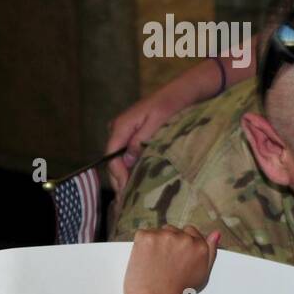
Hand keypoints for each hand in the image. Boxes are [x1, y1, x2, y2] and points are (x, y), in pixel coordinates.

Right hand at [105, 68, 213, 194]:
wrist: (181, 92)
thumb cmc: (171, 105)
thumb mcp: (158, 123)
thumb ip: (141, 141)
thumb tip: (128, 160)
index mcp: (121, 126)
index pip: (112, 156)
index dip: (118, 174)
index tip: (126, 191)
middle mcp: (118, 128)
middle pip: (113, 159)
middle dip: (119, 179)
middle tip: (125, 201)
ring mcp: (124, 131)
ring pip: (119, 158)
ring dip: (124, 175)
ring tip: (129, 196)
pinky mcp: (133, 133)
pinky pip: (127, 154)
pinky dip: (130, 167)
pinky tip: (135, 181)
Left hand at [124, 226, 220, 293]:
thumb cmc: (178, 292)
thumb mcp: (202, 273)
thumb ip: (211, 251)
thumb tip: (216, 233)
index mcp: (200, 246)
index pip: (190, 232)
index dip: (181, 245)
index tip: (174, 257)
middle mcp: (185, 238)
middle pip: (173, 230)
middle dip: (168, 243)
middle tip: (163, 264)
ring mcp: (165, 236)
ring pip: (158, 232)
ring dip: (155, 243)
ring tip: (154, 264)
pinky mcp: (147, 237)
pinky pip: (143, 234)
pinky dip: (141, 245)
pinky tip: (145, 261)